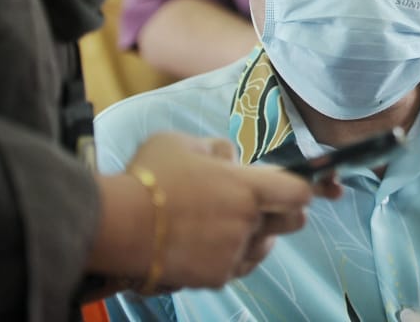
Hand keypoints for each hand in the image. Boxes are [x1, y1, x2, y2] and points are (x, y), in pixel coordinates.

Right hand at [125, 132, 323, 288]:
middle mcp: (248, 222)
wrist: (119, 225)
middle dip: (284, 212)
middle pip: (294, 222)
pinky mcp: (217, 277)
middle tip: (258, 203)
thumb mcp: (183, 142)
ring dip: (254, 234)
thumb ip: (217, 148)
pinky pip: (237, 265)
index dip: (301, 188)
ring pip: (264, 246)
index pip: (300, 192)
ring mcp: (234, 253)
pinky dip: (228, 255)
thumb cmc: (149, 177)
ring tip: (222, 222)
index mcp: (247, 187)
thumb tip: (230, 158)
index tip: (291, 184)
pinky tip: (206, 243)